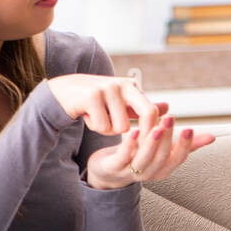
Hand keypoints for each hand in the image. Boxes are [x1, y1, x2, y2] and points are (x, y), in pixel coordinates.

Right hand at [47, 74, 164, 135]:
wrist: (63, 92)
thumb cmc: (96, 100)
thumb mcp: (120, 102)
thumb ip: (141, 107)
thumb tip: (167, 107)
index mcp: (132, 87)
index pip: (153, 111)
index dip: (152, 131)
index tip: (147, 145)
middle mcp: (123, 85)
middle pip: (147, 114)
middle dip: (142, 133)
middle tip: (127, 140)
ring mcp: (108, 88)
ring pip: (121, 127)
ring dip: (109, 129)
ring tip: (98, 118)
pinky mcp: (92, 96)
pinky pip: (103, 126)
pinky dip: (95, 127)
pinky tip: (87, 116)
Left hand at [85, 114, 215, 189]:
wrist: (108, 171)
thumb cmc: (140, 156)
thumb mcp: (164, 150)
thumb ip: (186, 144)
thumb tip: (212, 137)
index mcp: (164, 169)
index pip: (178, 158)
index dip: (185, 145)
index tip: (189, 128)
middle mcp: (150, 173)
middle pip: (161, 157)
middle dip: (167, 138)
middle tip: (170, 118)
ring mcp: (131, 172)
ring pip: (144, 159)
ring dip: (151, 143)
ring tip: (157, 126)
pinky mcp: (113, 168)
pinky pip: (122, 157)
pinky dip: (129, 144)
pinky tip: (134, 130)